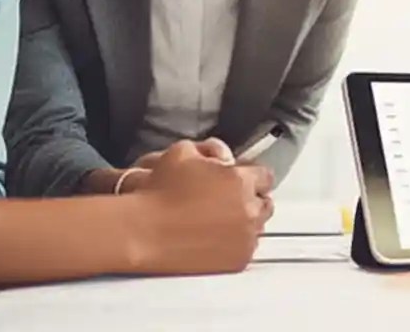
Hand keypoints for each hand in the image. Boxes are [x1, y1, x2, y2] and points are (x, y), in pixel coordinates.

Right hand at [129, 140, 274, 274]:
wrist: (143, 231)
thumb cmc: (158, 191)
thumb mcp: (182, 152)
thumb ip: (209, 149)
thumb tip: (223, 156)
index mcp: (241, 180)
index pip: (265, 177)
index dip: (252, 178)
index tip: (241, 181)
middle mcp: (249, 208)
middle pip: (266, 203)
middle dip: (251, 200)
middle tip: (230, 202)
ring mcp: (245, 236)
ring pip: (258, 227)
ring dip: (245, 222)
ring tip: (221, 222)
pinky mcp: (238, 260)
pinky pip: (247, 248)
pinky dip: (236, 244)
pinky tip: (216, 239)